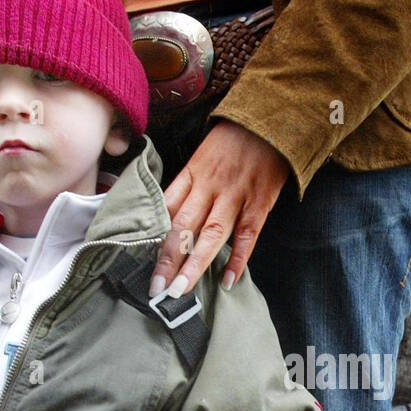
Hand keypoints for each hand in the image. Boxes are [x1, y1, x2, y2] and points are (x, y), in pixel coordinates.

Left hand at [152, 120, 289, 299]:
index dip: (151, 238)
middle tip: (156, 288)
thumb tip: (170, 216)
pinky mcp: (260, 202)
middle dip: (167, 259)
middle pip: (183, 227)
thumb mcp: (203, 154)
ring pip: (210, 235)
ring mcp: (236, 196)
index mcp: (192, 173)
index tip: (138, 262)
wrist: (272, 119)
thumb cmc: (235, 138)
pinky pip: (247, 235)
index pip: (165, 209)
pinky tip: (228, 280)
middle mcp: (210, 187)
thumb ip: (189, 184)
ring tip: (181, 290)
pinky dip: (238, 259)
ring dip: (195, 265)